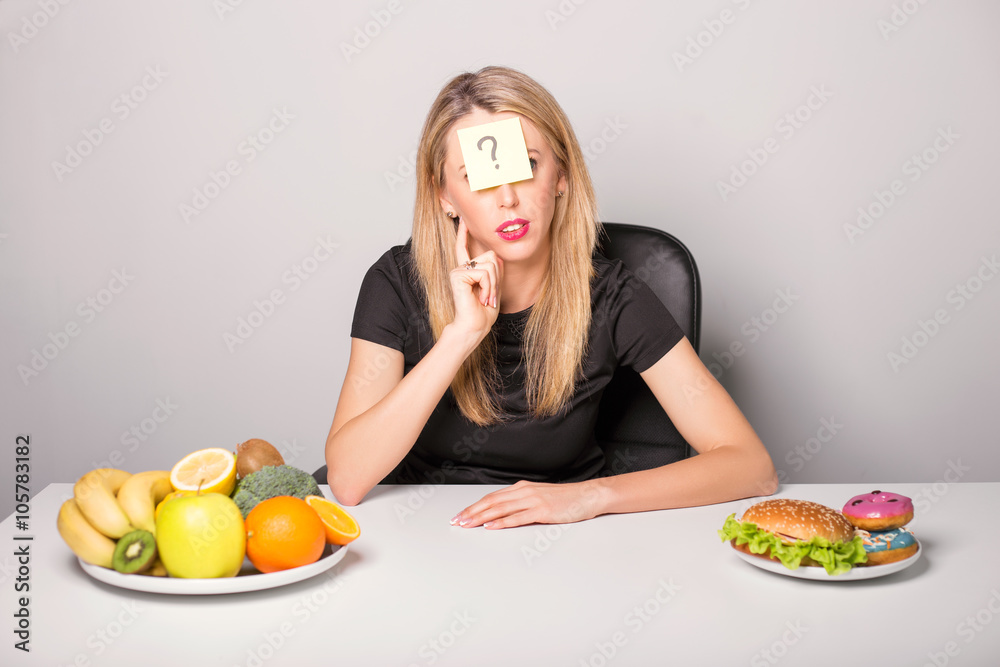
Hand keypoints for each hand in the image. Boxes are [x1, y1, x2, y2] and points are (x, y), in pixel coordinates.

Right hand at [448, 220, 502, 342]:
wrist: (474, 327)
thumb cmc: (483, 313)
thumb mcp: (494, 288)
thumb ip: (495, 272)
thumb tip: (498, 256)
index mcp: (467, 270)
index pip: (464, 247)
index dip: (464, 233)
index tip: (463, 219)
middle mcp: (460, 268)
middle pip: (491, 256)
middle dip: (497, 277)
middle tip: (489, 295)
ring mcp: (458, 271)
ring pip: (490, 265)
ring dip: (493, 285)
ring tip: (485, 298)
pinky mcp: (458, 275)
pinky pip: (484, 273)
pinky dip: (488, 287)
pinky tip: (481, 297)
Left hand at [450, 480, 606, 529]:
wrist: (588, 495)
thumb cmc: (565, 499)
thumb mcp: (539, 496)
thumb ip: (522, 502)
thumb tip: (503, 512)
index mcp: (521, 488)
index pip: (491, 497)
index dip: (474, 507)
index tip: (460, 516)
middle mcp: (524, 491)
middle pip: (491, 502)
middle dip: (471, 512)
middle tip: (456, 522)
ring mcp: (533, 500)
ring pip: (500, 509)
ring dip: (481, 518)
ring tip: (467, 525)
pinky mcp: (542, 511)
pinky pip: (518, 517)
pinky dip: (502, 522)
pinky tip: (491, 527)